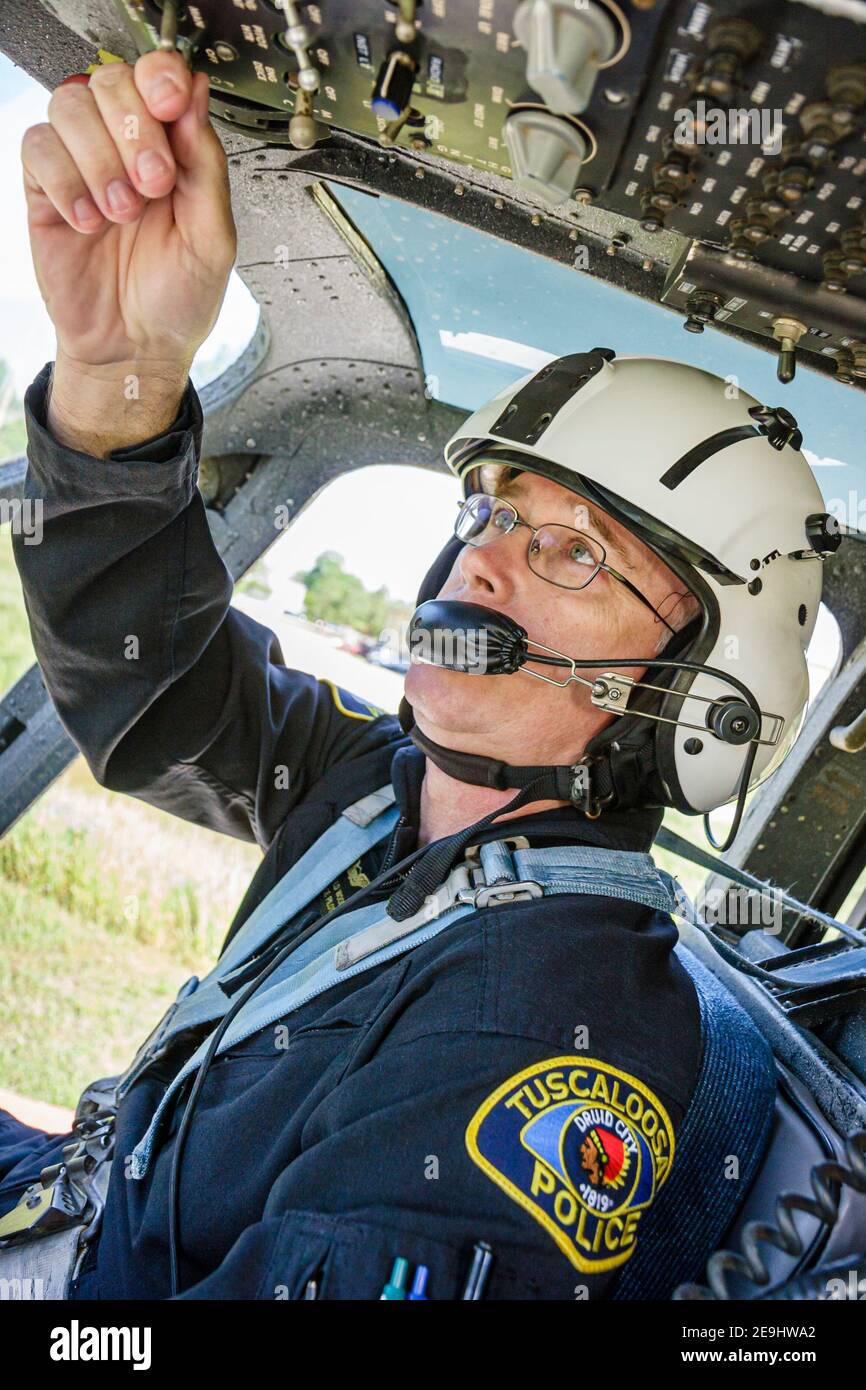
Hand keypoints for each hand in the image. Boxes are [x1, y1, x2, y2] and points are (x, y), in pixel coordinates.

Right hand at [21, 51, 236, 452]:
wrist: (135, 349)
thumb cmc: (178, 299)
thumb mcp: (214, 239)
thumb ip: (207, 166)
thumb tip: (196, 97)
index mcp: (173, 150)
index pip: (156, 77)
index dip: (158, 77)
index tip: (169, 104)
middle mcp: (124, 148)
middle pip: (109, 81)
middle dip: (133, 128)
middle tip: (153, 184)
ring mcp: (82, 165)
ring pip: (69, 105)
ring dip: (99, 158)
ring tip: (121, 213)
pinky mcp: (45, 191)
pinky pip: (38, 149)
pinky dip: (65, 183)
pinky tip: (88, 221)